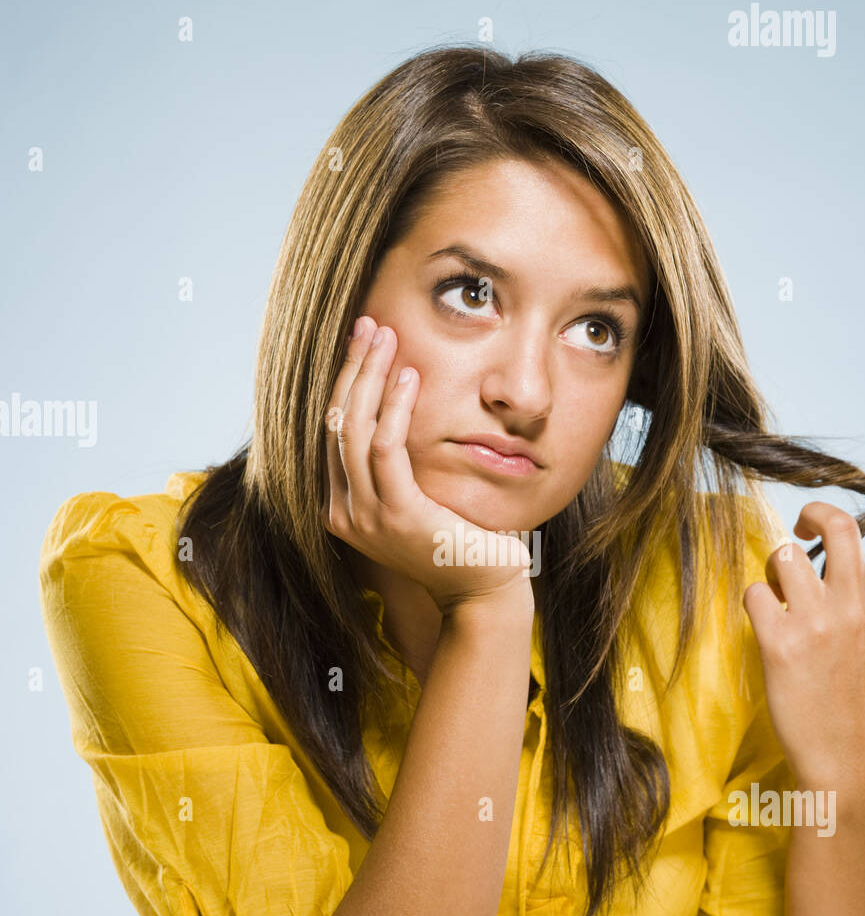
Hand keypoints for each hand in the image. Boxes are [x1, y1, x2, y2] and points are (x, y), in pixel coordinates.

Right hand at [323, 316, 533, 615]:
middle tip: (368, 325)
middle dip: (350, 369)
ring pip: (353, 430)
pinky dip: (394, 407)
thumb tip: (399, 400)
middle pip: (334, 423)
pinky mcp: (396, 516)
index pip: (330, 432)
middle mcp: (342, 513)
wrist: (484, 589)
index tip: (360, 341)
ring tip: (386, 337)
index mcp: (341, 507)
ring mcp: (365, 517)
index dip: (343, 382)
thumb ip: (397, 462)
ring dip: (369, 376)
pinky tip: (408, 377)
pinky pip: (386, 448)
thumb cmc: (460, 539)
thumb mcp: (417, 496)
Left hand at [742, 451, 864, 794]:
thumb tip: (852, 581)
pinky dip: (753, 605)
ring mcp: (819, 621)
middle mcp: (857, 606)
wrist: (850, 766)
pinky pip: (754, 593)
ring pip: (782, 554)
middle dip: (809, 512)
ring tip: (778, 601)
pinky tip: (765, 630)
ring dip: (772, 570)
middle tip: (796, 524)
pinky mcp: (781, 641)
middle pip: (834, 525)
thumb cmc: (861, 713)